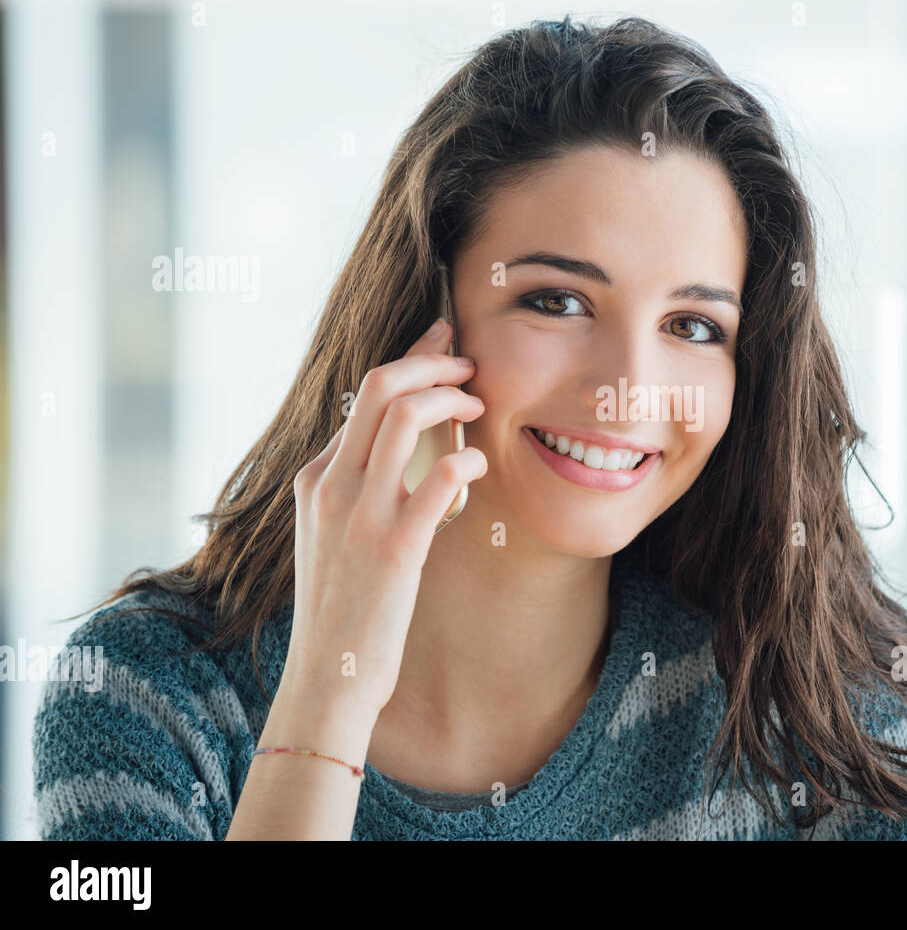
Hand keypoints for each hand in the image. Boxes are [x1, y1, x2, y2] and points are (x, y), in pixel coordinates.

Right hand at [284, 319, 487, 716]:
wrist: (328, 675)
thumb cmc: (342, 606)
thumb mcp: (330, 535)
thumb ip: (353, 488)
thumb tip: (390, 447)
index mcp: (314, 477)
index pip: (363, 393)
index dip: (411, 359)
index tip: (445, 343)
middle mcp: (330, 484)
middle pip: (380, 384)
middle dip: (432, 359)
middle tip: (470, 364)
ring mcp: (359, 513)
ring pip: (404, 414)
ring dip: (451, 396)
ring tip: (479, 405)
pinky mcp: (394, 547)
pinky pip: (440, 477)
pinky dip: (469, 458)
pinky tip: (481, 467)